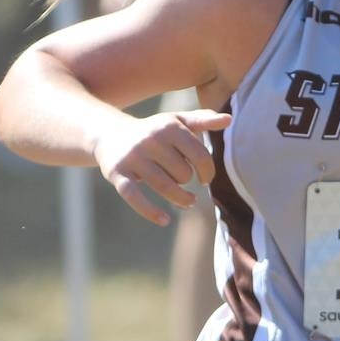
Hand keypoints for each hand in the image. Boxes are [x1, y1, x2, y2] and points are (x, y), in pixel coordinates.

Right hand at [91, 108, 231, 226]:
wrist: (109, 134)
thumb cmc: (153, 131)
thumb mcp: (177, 122)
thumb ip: (203, 120)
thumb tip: (229, 119)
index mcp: (169, 126)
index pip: (200, 155)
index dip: (208, 171)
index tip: (206, 179)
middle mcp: (151, 140)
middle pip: (183, 174)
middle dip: (186, 181)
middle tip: (182, 180)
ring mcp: (133, 158)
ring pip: (165, 187)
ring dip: (180, 199)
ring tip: (188, 202)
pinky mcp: (117, 174)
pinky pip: (136, 198)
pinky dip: (151, 212)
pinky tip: (165, 221)